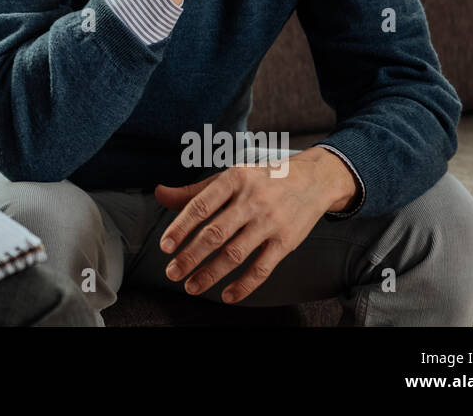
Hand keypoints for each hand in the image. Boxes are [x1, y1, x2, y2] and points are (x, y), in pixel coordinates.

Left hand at [152, 148, 344, 303]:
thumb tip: (160, 194)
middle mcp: (252, 200)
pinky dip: (243, 285)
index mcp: (233, 179)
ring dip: (211, 274)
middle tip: (172, 272)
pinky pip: (262, 268)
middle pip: (215, 233)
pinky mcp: (286, 242)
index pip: (200, 206)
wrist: (312, 180)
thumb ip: (194, 191)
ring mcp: (270, 222)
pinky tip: (227, 295)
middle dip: (190, 256)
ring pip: (235, 254)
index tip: (165, 246)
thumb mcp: (229, 177)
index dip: (180, 228)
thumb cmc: (263, 179)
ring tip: (191, 286)